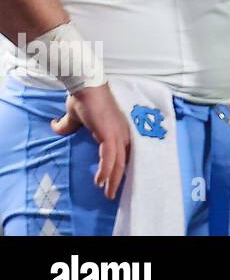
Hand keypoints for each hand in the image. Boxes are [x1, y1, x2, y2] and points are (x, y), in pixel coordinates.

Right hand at [51, 83, 130, 199]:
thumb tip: (56, 126)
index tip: (115, 180)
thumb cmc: (83, 99)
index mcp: (117, 129)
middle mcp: (122, 133)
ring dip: (113, 180)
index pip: (123, 152)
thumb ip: (67, 124)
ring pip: (119, 162)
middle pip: (124, 161)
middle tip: (112, 194)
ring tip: (107, 193)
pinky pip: (110, 157)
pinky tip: (100, 181)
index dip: (119, 167)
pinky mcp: (110, 134)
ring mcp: (118, 133)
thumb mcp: (74, 116)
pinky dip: (107, 170)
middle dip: (118, 179)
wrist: (86, 86)